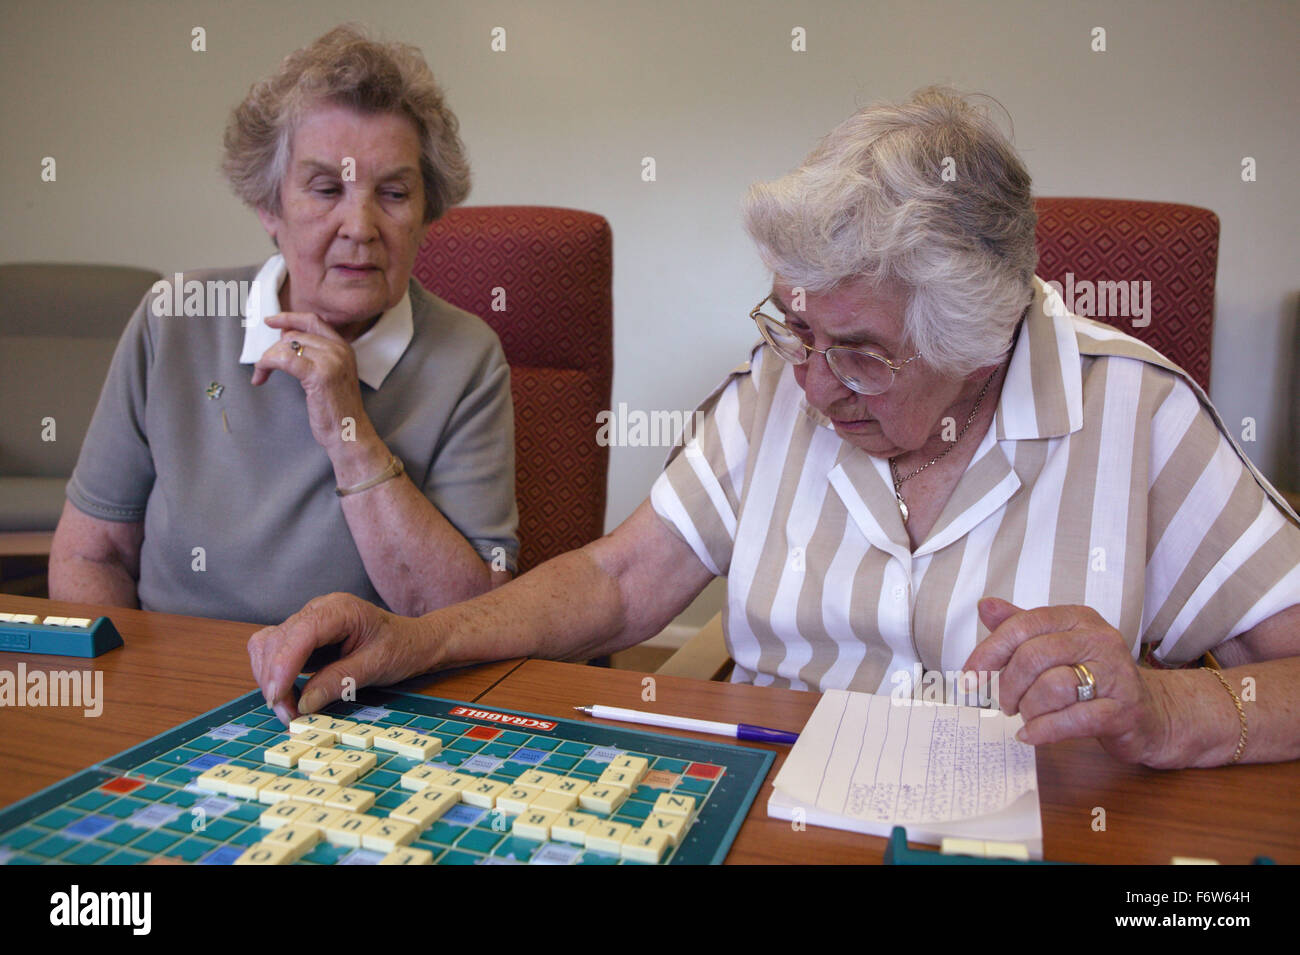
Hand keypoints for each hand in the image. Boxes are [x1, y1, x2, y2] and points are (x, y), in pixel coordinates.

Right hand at [248, 592, 437, 725]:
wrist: (413, 641)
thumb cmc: (400, 648)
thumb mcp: (376, 666)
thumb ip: (340, 681)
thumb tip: (304, 704)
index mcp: (339, 610)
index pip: (300, 632)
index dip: (283, 665)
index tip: (277, 697)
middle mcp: (317, 610)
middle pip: (276, 640)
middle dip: (275, 680)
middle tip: (287, 716)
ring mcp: (306, 622)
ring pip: (267, 645)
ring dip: (270, 680)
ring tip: (287, 710)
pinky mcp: (301, 637)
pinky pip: (273, 651)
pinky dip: (273, 675)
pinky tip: (286, 695)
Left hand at [250, 312, 375, 453]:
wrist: (350, 433)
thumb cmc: (338, 409)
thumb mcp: (332, 375)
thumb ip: (315, 354)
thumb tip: (286, 337)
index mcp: (344, 347)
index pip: (313, 320)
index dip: (289, 318)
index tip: (270, 321)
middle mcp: (339, 350)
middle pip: (294, 335)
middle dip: (273, 349)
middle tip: (265, 367)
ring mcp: (331, 361)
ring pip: (285, 346)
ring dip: (267, 359)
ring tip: (262, 374)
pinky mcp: (319, 375)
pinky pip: (283, 359)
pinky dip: (266, 365)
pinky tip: (261, 377)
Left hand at [963, 597, 1173, 765]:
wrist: (1153, 713)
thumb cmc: (1095, 677)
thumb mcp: (1058, 645)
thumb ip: (1021, 626)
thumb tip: (985, 606)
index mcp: (1078, 618)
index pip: (1023, 625)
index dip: (989, 651)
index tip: (970, 675)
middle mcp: (1100, 640)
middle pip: (1033, 656)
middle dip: (1009, 686)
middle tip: (1006, 703)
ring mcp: (1116, 675)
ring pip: (1051, 687)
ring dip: (1028, 709)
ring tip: (1028, 717)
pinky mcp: (1124, 711)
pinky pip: (1072, 719)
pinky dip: (1043, 730)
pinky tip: (1031, 735)